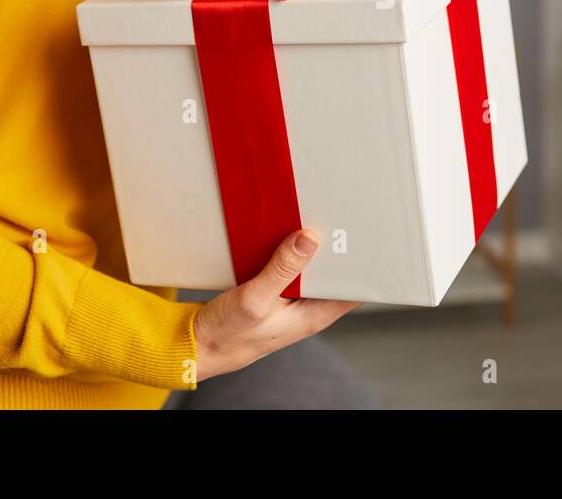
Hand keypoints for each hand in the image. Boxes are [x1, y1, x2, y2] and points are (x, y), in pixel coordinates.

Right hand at [191, 229, 360, 380]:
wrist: (198, 345)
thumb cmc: (228, 334)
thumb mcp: (255, 299)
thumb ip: (282, 269)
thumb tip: (310, 238)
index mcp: (314, 316)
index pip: (354, 290)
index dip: (361, 265)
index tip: (363, 237)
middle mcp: (308, 308)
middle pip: (334, 274)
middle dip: (336, 248)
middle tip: (338, 215)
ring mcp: (292, 300)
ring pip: (311, 268)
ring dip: (310, 247)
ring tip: (314, 217)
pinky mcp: (276, 293)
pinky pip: (291, 268)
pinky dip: (288, 252)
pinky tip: (284, 234)